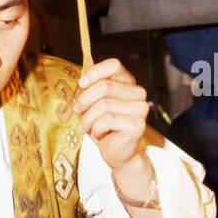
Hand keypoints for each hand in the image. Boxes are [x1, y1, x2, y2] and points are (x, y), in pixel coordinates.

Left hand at [75, 58, 150, 180]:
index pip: (114, 65)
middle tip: (77, 111)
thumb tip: (82, 79)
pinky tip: (97, 133)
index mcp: (127, 82)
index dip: (95, 72)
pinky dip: (96, 128)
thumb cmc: (104, 127)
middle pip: (105, 86)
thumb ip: (90, 89)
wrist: (116, 152)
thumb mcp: (93, 104)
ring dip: (88, 118)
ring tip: (85, 126)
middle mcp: (137, 92)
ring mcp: (140, 108)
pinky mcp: (138, 124)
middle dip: (84, 100)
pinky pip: (108, 120)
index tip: (81, 84)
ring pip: (104, 105)